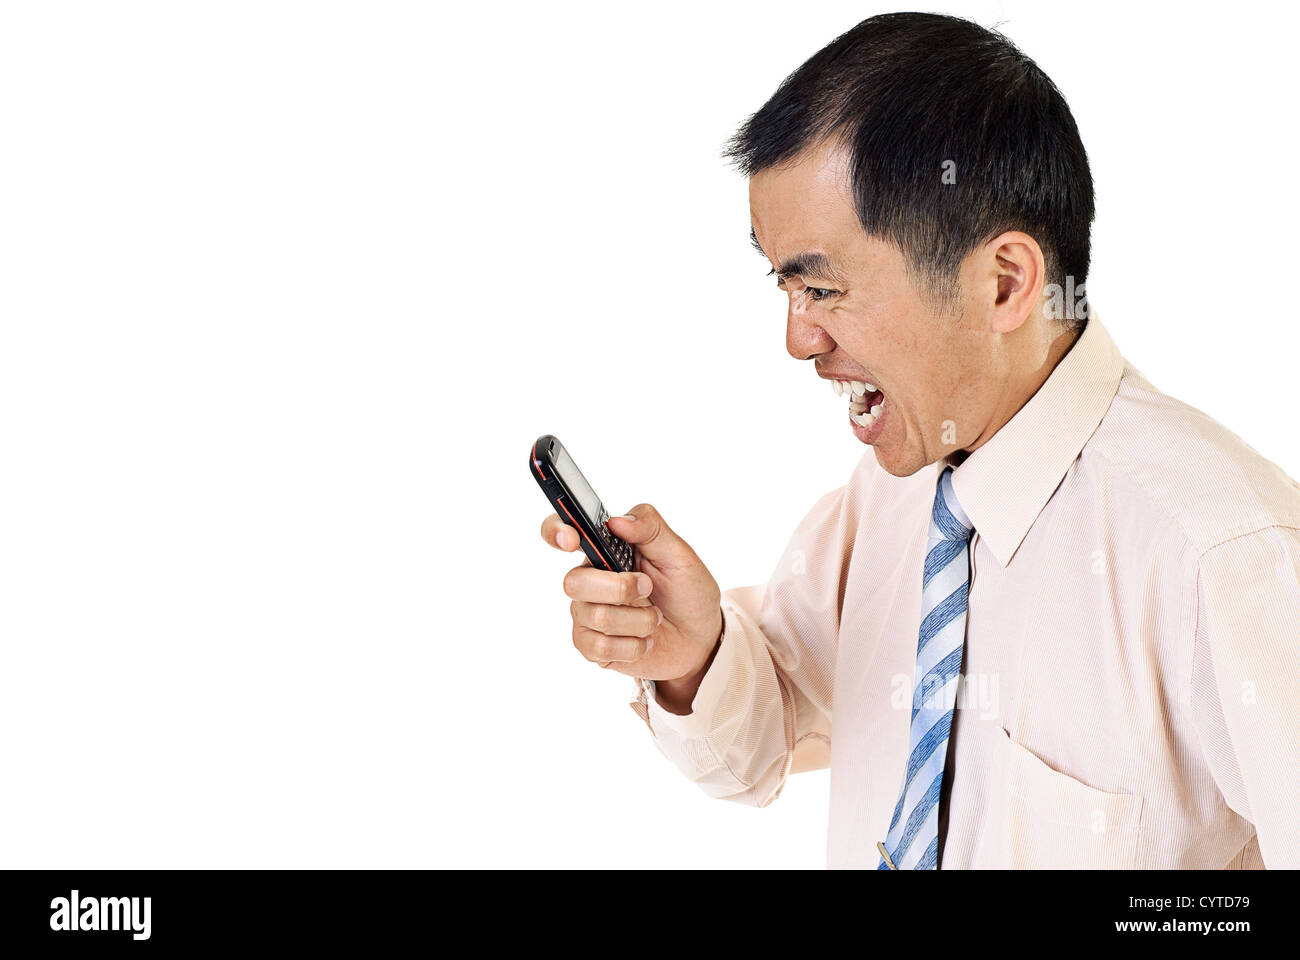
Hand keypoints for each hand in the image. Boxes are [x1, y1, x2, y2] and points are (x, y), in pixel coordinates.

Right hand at [539, 503, 722, 680]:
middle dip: (619, 588)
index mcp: (605, 550)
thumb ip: (650, 528)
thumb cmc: (687, 591)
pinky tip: (645, 640)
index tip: (572, 541)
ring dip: (639, 619)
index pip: (561, 531)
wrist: (701, 638)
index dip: (556, 532)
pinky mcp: (592, 647)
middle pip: (574, 582)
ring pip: (596, 617)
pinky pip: (600, 648)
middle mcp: (589, 579)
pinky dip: (634, 645)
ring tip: (654, 618)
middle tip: (647, 587)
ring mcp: (587, 614)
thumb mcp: (679, 554)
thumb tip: (617, 520)